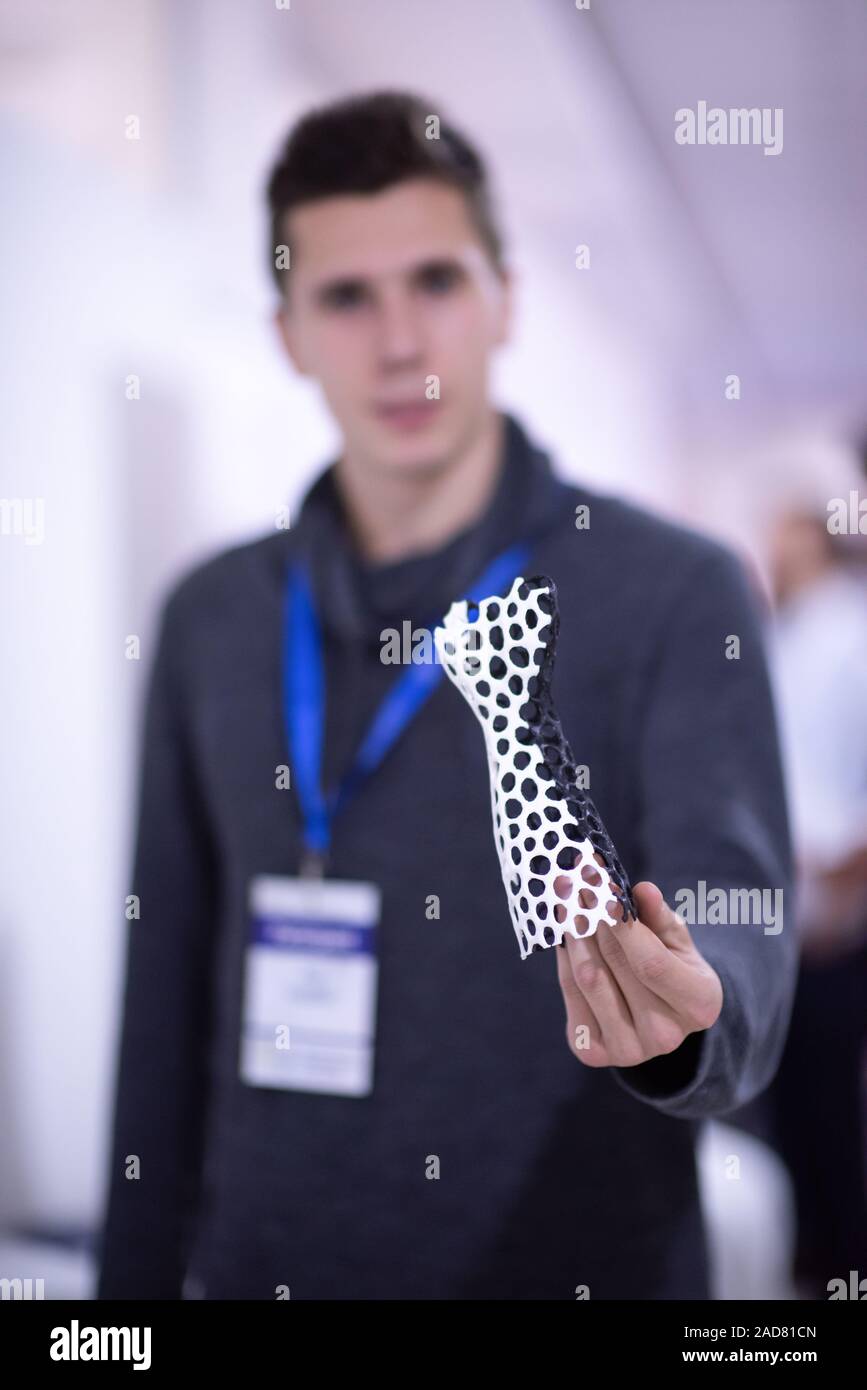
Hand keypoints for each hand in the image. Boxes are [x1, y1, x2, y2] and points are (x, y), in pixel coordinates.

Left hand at [556, 874, 722, 1067]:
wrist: (662, 1016)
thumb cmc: (674, 967)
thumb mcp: (678, 940)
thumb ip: (661, 917)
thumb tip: (643, 890)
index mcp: (699, 1006)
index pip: (651, 962)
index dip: (623, 924)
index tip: (602, 887)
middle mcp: (666, 1036)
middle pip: (615, 966)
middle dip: (593, 917)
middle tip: (574, 880)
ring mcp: (628, 1050)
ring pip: (588, 977)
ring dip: (574, 933)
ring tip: (567, 900)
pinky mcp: (593, 1051)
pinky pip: (570, 992)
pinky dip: (565, 957)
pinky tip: (566, 933)